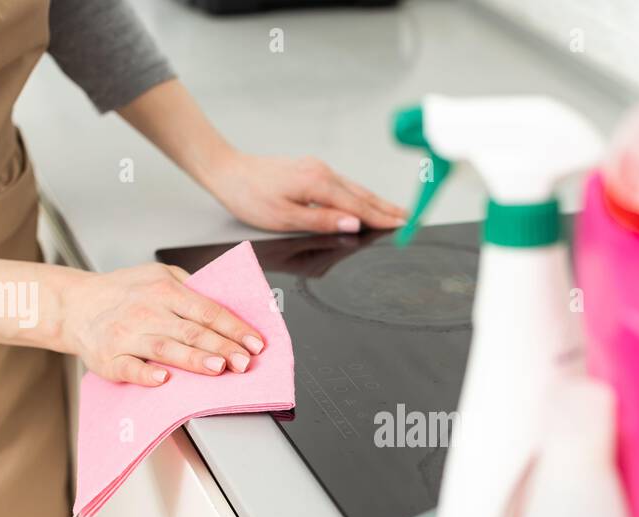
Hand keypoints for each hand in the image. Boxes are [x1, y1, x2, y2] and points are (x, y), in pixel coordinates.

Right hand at [58, 263, 263, 386]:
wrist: (75, 304)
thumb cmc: (124, 292)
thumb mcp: (158, 275)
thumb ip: (190, 289)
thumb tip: (227, 308)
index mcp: (165, 290)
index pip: (208, 310)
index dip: (234, 328)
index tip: (255, 343)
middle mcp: (147, 311)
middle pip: (192, 331)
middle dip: (222, 347)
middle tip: (244, 362)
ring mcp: (127, 335)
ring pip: (166, 348)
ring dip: (193, 359)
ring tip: (218, 368)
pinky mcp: (109, 359)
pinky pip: (130, 367)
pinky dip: (146, 374)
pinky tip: (163, 379)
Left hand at [206, 151, 406, 233]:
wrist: (228, 172)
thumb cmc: (249, 196)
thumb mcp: (284, 217)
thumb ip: (321, 221)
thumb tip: (352, 224)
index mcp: (318, 184)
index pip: (359, 206)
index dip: (383, 218)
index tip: (403, 225)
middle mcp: (322, 172)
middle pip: (362, 195)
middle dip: (387, 209)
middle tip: (410, 219)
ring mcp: (317, 168)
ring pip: (355, 189)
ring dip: (377, 202)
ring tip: (396, 212)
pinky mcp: (311, 169)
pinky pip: (344, 185)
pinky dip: (360, 196)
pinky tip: (366, 202)